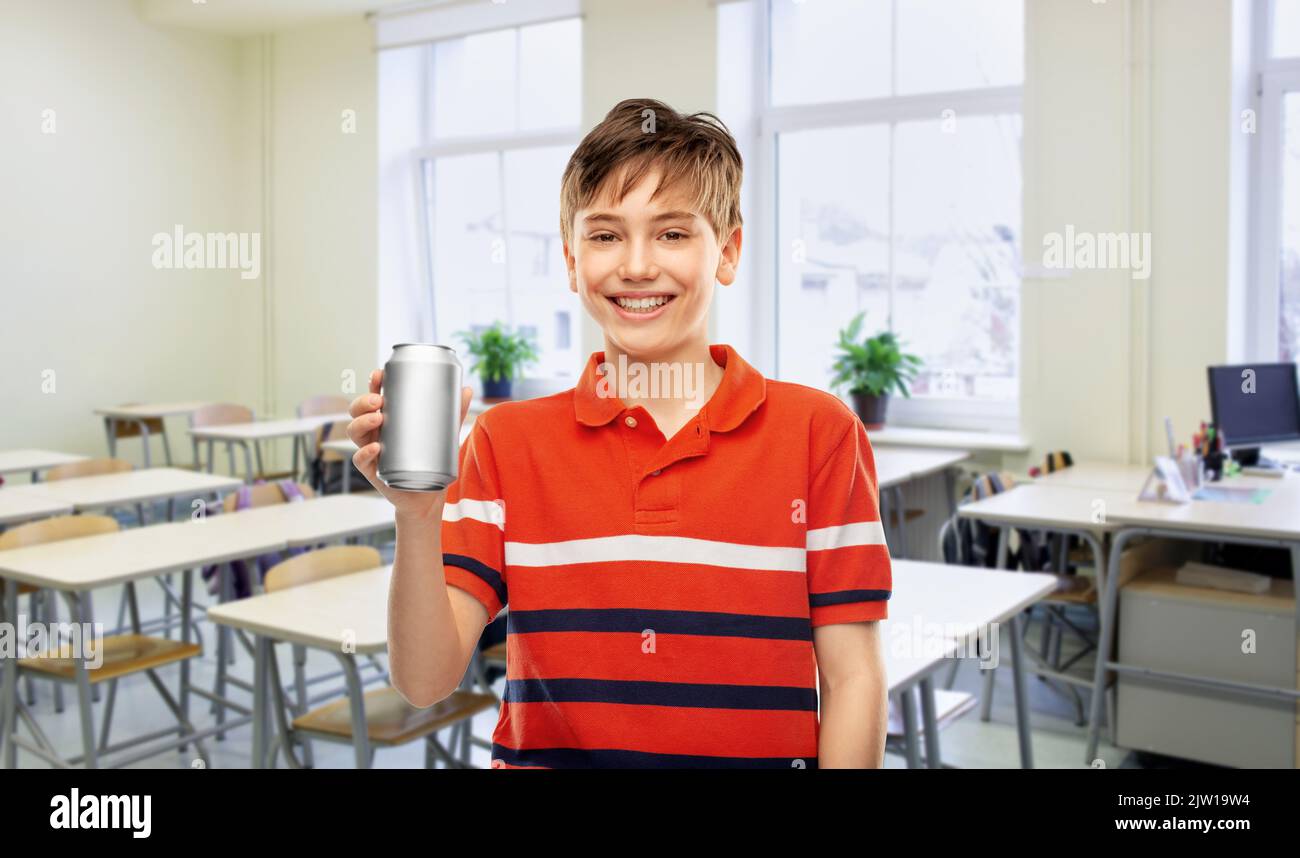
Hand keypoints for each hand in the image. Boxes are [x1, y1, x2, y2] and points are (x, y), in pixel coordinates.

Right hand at [347, 368, 473, 522]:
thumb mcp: (443, 435)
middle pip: (357, 412)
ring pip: (354, 432)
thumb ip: (453, 413)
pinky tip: (375, 447)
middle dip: (363, 401)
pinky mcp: (372, 471)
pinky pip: (360, 459)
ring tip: (378, 417)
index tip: (379, 374)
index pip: (374, 397)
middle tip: (379, 399)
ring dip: (361, 422)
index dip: (373, 384)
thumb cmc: (431, 461)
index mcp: (388, 420)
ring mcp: (371, 451)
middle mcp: (375, 433)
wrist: (427, 497)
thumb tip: (466, 389)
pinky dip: (364, 452)